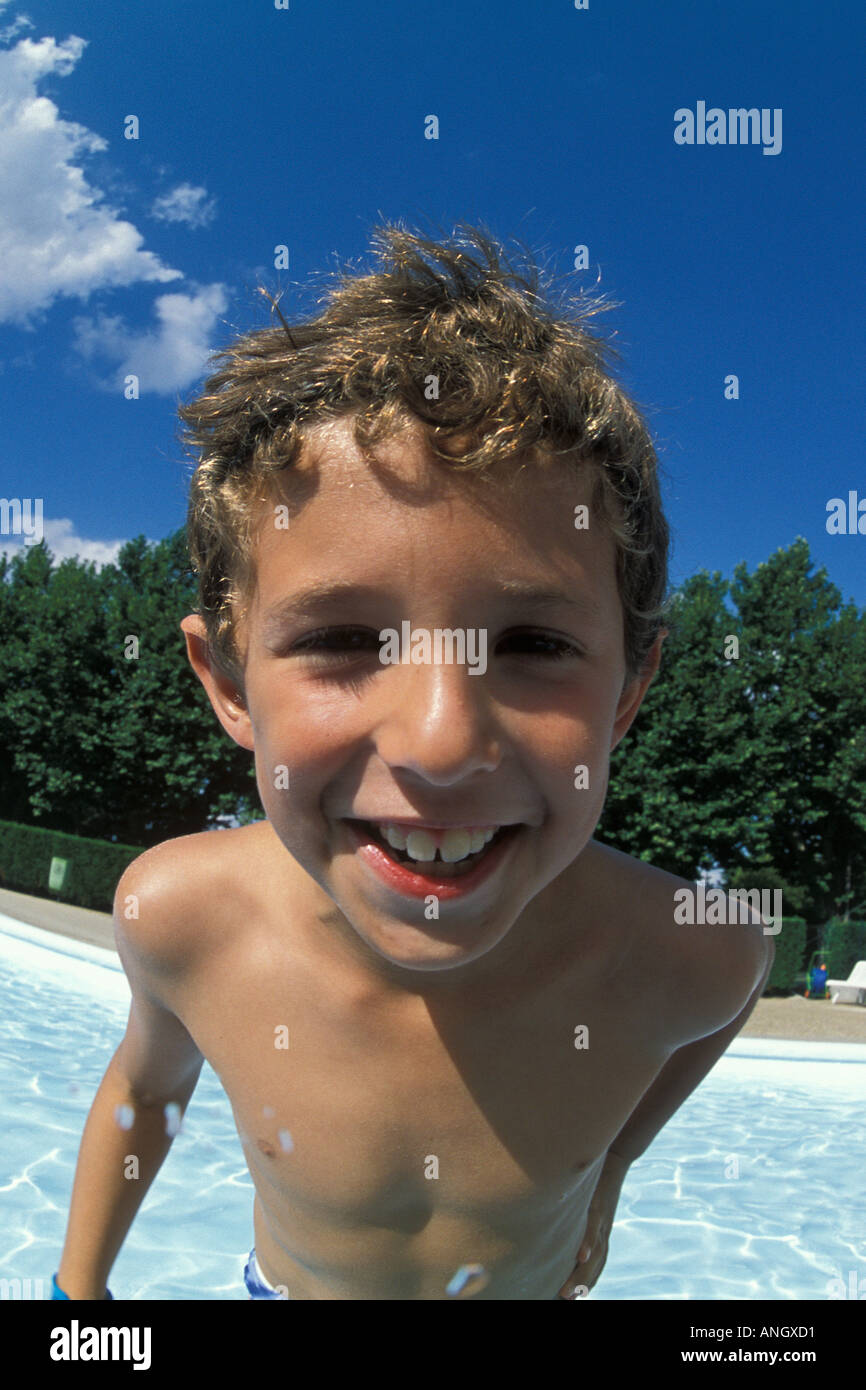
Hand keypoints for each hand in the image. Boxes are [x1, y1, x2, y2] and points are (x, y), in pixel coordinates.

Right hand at [557, 1149, 629, 1298]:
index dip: (583, 1283)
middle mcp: (602, 1232)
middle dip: (579, 1286)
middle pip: (593, 1266)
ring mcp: (601, 1220)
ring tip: (566, 1293)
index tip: (567, 1297)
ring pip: (592, 1254)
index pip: (593, 1266)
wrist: (617, 1156)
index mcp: (599, 1233)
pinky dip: (587, 1243)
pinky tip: (581, 1256)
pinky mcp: (598, 1204)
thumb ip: (575, 1217)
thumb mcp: (585, 1202)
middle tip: (564, 1301)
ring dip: (580, 1275)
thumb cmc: (596, 1179)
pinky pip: (592, 1227)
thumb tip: (556, 1225)